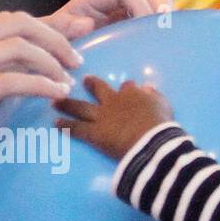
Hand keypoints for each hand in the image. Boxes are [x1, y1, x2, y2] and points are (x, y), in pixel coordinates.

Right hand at [0, 10, 82, 157]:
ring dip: (53, 60)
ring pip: (20, 47)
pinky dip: (40, 84)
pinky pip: (9, 80)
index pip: (7, 21)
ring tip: (71, 77)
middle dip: (57, 36)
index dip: (45, 25)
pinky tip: (55, 93)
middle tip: (78, 54)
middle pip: (20, 24)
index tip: (74, 31)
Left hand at [40, 0, 174, 41]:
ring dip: (167, 23)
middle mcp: (116, 6)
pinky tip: (165, 54)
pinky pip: (155, 32)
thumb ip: (63, 27)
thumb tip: (88, 24)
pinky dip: (164, 38)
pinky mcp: (133, 35)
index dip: (139, 4)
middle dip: (162, 9)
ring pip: (158, 11)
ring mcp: (127, 20)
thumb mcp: (52, 33)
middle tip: (166, 31)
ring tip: (170, 42)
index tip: (145, 24)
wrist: (51, 54)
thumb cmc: (50, 40)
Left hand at [54, 74, 173, 161]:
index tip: (126, 86)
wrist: (150, 141)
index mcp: (132, 94)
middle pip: (99, 89)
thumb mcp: (164, 106)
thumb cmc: (161, 124)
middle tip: (83, 80)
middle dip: (91, 84)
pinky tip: (55, 124)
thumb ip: (155, 96)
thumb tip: (148, 87)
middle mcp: (113, 102)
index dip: (126, 87)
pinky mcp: (94, 132)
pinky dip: (65, 126)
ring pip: (80, 107)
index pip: (127, 87)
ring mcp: (101, 116)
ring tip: (56, 100)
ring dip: (67, 104)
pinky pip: (76, 128)